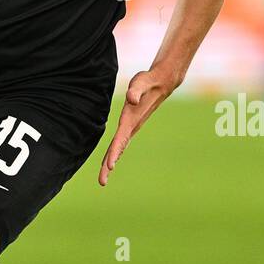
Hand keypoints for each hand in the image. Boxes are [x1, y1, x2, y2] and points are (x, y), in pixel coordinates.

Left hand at [98, 67, 181, 185]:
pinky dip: (114, 152)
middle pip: (118, 149)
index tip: (110, 166)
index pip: (121, 139)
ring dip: (110, 162)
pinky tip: (110, 160)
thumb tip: (131, 99)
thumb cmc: (148, 81)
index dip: (115, 152)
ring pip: (119, 148)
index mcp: (131, 120)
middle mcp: (131, 126)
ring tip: (103, 178)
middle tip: (102, 182)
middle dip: (109, 165)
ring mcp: (132, 127)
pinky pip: (120, 142)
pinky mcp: (131, 124)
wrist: (161, 83)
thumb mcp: (140, 82)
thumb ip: (135, 90)